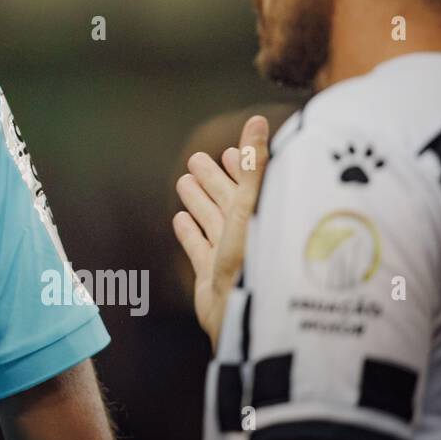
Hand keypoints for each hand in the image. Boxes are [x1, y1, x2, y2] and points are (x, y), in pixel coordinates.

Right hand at [172, 115, 269, 351]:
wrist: (248, 318)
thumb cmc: (257, 258)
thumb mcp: (254, 204)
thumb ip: (255, 164)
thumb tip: (256, 121)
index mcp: (260, 213)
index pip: (249, 182)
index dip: (239, 165)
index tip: (228, 150)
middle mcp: (246, 231)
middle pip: (225, 198)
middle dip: (212, 178)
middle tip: (196, 160)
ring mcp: (228, 254)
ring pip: (209, 220)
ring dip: (198, 201)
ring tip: (184, 184)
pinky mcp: (210, 274)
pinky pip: (196, 248)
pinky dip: (188, 232)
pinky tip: (180, 220)